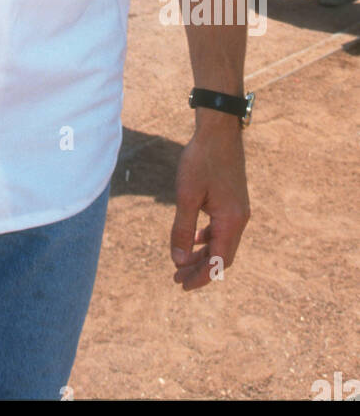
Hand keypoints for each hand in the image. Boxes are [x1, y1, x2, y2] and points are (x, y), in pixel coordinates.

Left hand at [170, 118, 249, 291]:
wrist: (218, 130)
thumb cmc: (201, 160)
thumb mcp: (187, 196)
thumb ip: (183, 230)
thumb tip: (179, 261)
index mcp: (231, 221)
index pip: (218, 262)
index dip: (200, 277)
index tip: (181, 285)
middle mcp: (239, 219)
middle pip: (222, 256)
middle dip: (200, 269)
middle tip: (177, 279)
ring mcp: (238, 210)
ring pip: (222, 242)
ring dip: (203, 255)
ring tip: (182, 264)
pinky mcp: (233, 201)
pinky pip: (222, 228)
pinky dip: (208, 238)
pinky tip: (195, 239)